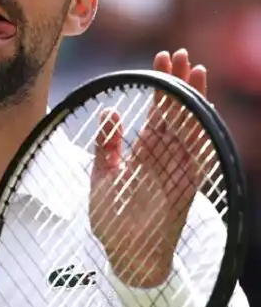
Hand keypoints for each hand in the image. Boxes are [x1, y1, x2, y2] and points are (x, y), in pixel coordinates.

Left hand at [89, 49, 209, 287]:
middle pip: (176, 110)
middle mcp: (164, 155)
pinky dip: (202, 131)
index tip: (160, 58)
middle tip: (180, 53)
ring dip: (194, 98)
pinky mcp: (187, 183)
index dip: (160, 84)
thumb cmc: (112, 218)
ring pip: (190, 125)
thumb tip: (110, 112)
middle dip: (179, 82)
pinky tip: (204, 109)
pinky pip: (199, 153)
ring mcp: (178, 167)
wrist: (125, 253)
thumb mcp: (102, 175)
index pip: (156, 110)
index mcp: (144, 150)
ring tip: (195, 70)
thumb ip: (108, 145)